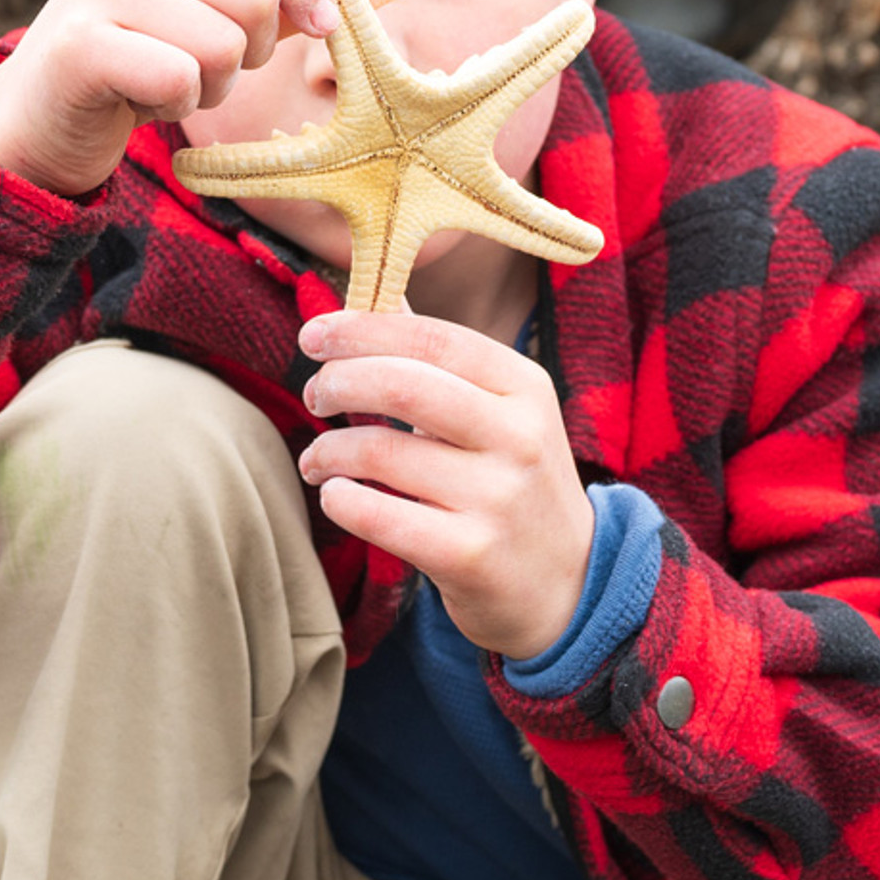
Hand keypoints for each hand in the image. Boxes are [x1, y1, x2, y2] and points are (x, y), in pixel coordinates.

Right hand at [0, 0, 401, 196]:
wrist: (50, 114)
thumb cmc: (151, 57)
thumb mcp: (233, 16)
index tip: (283, 26)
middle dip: (246, 52)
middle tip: (195, 60)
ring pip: (223, 45)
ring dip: (209, 86)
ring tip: (165, 78)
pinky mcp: (80, 45)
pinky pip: (180, 79)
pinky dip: (174, 106)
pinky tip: (139, 98)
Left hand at [295, 311, 593, 659]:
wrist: (567, 583)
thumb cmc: (513, 483)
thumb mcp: (501, 413)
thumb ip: (438, 359)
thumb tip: (373, 296)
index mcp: (525, 387)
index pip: (432, 338)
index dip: (362, 330)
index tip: (312, 336)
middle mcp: (520, 437)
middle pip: (403, 386)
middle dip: (337, 382)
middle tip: (314, 395)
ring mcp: (498, 499)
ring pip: (380, 452)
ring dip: (327, 450)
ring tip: (317, 460)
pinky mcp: (471, 556)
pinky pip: (379, 517)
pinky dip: (340, 500)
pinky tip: (336, 495)